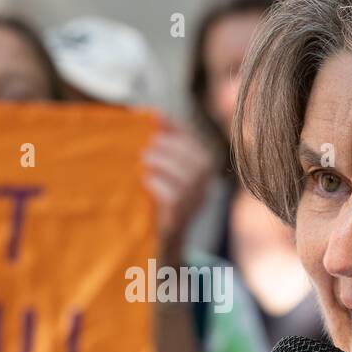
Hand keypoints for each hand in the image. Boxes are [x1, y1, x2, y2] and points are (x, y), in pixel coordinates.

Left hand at [143, 123, 213, 258]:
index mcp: (204, 166)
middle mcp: (206, 185)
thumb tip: (152, 113)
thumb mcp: (165, 166)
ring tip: (144, 160)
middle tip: (147, 145)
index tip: (154, 116)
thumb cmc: (160, 194)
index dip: (175, 126)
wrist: (163, 239)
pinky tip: (145, 181)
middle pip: (197, 160)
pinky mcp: (182, 219)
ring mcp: (196, 203)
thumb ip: (162, 141)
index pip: (195, 140)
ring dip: (164, 164)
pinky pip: (176, 198)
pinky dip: (159, 186)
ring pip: (188, 178)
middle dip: (171, 147)